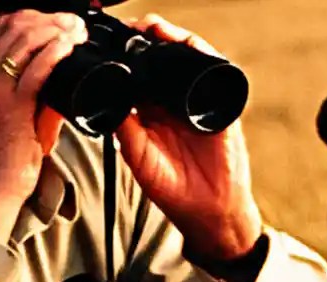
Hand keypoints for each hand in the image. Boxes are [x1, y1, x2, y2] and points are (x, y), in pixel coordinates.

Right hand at [0, 10, 86, 241]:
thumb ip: (35, 97)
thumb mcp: (14, 121)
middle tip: (74, 24)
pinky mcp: (9, 105)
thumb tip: (63, 81)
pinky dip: (57, 51)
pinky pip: (36, 67)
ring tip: (78, 33)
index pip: (0, 30)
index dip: (33, 20)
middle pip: (12, 25)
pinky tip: (72, 48)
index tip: (58, 25)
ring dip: (57, 30)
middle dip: (49, 19)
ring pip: (24, 38)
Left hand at [114, 15, 263, 265]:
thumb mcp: (138, 157)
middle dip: (145, 38)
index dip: (123, 56)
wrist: (209, 209)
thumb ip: (124, 127)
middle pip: (158, 58)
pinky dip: (200, 53)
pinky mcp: (220, 103)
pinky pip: (211, 70)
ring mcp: (196, 100)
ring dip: (170, 39)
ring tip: (153, 27)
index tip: (108, 41)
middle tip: (130, 26)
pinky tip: (186, 44)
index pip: (134, 74)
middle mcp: (171, 102)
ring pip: (184, 59)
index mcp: (148, 112)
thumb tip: (106, 98)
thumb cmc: (172, 189)